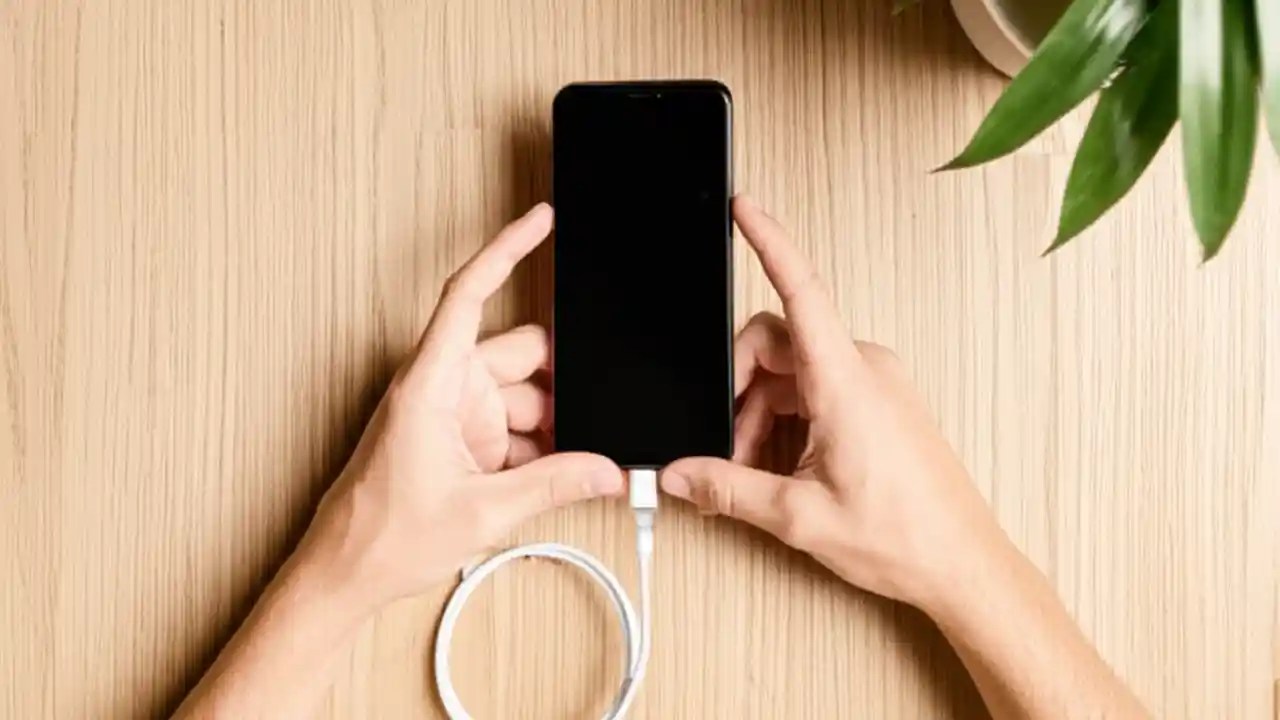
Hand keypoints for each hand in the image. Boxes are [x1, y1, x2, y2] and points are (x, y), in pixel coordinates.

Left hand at [297, 203, 624, 611]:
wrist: (347, 573)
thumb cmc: (382, 534)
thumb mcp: (483, 511)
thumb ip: (553, 485)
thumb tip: (603, 470)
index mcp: (432, 383)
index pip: (470, 294)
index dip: (506, 250)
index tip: (539, 221)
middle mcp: (441, 387)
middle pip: (518, 357)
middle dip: (559, 387)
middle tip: (592, 418)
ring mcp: (451, 413)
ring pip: (522, 397)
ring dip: (548, 428)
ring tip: (570, 467)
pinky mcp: (457, 439)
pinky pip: (511, 428)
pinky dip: (534, 449)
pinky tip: (551, 477)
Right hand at [660, 196, 1006, 611]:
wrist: (964, 563)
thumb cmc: (904, 535)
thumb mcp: (799, 516)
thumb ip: (729, 488)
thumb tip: (681, 474)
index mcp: (844, 380)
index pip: (799, 289)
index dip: (769, 242)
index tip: (745, 208)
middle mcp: (864, 370)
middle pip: (776, 345)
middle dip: (739, 393)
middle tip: (726, 451)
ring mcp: (876, 384)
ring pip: (792, 374)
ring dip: (762, 416)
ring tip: (759, 476)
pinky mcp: (880, 403)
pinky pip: (817, 390)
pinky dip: (789, 422)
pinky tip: (785, 469)